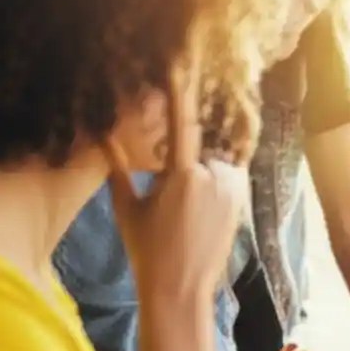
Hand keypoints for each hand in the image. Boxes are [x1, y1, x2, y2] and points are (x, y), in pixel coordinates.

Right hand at [104, 60, 239, 302]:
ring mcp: (234, 191)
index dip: (183, 91)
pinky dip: (218, 180)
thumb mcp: (127, 208)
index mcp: (184, 174)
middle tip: (174, 189)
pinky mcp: (243, 203)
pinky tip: (201, 208)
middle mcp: (215, 177)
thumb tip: (107, 138)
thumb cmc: (148, 249)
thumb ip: (120, 169)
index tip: (183, 62)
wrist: (182, 288)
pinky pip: (230, 177)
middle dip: (189, 155)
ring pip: (218, 161)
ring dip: (206, 169)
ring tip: (187, 205)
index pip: (183, 123)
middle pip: (202, 145)